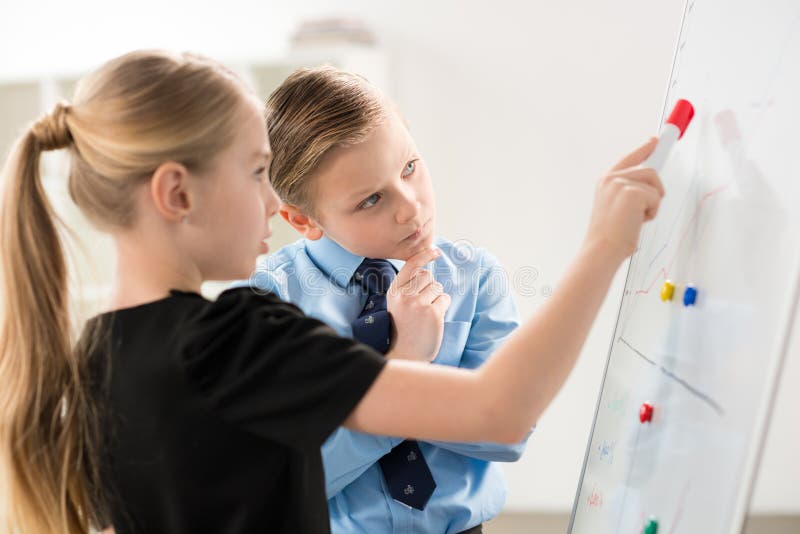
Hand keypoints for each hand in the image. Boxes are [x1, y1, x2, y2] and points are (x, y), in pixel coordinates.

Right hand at [386, 246, 449, 360]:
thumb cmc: (403, 328)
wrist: (406, 354)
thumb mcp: (397, 304)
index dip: (424, 256)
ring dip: (437, 298)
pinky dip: (443, 306)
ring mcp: (418, 304)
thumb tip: (426, 269)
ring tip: (427, 313)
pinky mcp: (433, 313)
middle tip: (423, 305)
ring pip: (438, 287)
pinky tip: (434, 318)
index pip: (410, 266)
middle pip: (427, 276)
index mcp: (394, 292)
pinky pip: (445, 298)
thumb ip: (407, 288)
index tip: (435, 251)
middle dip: (430, 287)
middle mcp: (405, 296)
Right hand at [584, 137, 664, 260]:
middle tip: (650, 206)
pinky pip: (656, 196)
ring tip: (636, 218)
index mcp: (605, 181)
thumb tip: (650, 185)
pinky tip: (637, 222)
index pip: (629, 159)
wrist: (603, 247)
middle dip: (654, 189)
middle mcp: (612, 178)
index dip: (644, 149)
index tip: (654, 141)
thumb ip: (628, 191)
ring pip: (654, 183)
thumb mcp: (616, 206)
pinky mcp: (633, 192)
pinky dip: (652, 212)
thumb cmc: (610, 234)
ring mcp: (621, 183)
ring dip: (652, 202)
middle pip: (649, 170)